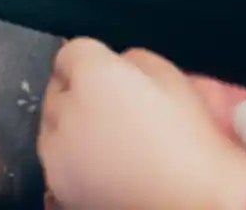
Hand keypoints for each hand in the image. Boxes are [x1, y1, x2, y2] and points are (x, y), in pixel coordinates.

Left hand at [38, 39, 245, 209]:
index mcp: (93, 74)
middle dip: (80, 94)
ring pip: (53, 124)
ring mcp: (54, 147)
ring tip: (110, 144)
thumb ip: (136, 62)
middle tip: (115, 112)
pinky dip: (73, 160)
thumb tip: (118, 64)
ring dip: (72, 127)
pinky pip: (57, 158)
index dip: (94, 62)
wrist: (193, 203)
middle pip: (59, 88)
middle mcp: (63, 106)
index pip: (72, 51)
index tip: (112, 77)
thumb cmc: (193, 140)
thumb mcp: (175, 80)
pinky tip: (105, 169)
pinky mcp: (55, 180)